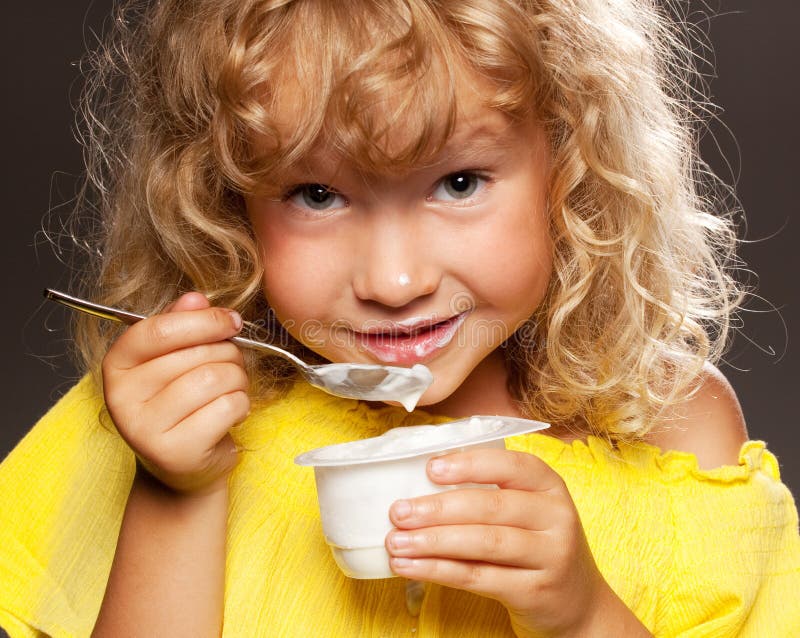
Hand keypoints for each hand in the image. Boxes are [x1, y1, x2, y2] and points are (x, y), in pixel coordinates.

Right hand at [101, 292, 249, 494]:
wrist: (181, 467)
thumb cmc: (182, 404)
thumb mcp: (175, 359)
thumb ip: (182, 324)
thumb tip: (196, 298)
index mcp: (117, 365)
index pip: (159, 330)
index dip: (203, 321)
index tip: (231, 321)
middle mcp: (122, 397)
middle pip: (195, 354)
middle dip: (229, 354)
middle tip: (232, 366)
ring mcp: (145, 428)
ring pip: (214, 378)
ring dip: (238, 380)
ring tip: (232, 389)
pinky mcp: (176, 451)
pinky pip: (227, 406)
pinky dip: (241, 405)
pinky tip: (231, 413)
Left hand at [385, 448, 642, 636]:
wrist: (578, 604)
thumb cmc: (536, 544)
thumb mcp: (528, 510)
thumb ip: (490, 492)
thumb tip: (419, 481)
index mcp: (550, 486)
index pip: (512, 465)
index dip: (470, 464)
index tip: (431, 468)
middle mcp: (556, 517)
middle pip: (491, 507)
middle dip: (438, 508)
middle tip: (399, 511)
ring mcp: (550, 556)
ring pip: (484, 544)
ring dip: (433, 542)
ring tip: (396, 542)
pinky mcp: (535, 592)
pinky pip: (479, 578)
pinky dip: (438, 571)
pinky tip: (410, 567)